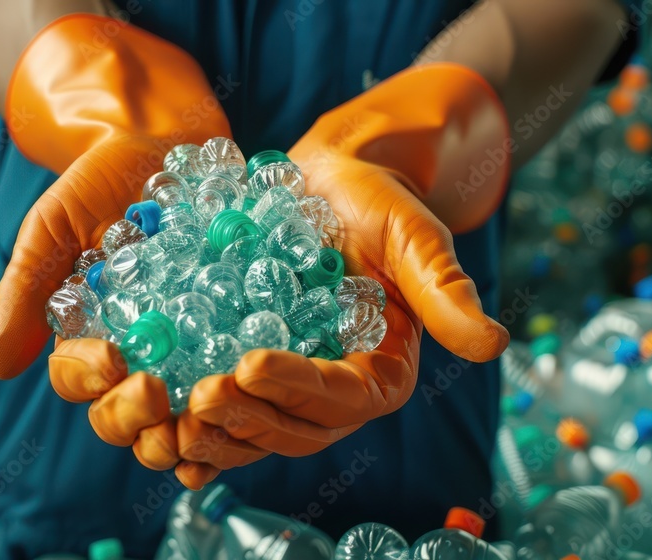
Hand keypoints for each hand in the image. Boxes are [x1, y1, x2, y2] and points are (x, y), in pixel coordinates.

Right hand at [0, 14, 229, 471]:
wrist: (160, 142)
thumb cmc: (96, 185)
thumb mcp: (53, 228)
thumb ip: (25, 290)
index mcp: (87, 340)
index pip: (78, 382)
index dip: (89, 382)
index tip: (109, 361)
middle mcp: (138, 355)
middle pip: (131, 412)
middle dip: (138, 415)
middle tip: (154, 393)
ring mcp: (191, 347)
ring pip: (187, 407)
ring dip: (194, 419)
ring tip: (206, 402)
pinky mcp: (239, 326)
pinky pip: (244, 367)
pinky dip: (247, 382)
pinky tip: (255, 379)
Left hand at [175, 63, 511, 489]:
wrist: (329, 188)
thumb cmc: (378, 205)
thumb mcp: (414, 236)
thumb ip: (444, 288)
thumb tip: (493, 342)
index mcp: (382, 370)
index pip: (345, 395)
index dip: (299, 387)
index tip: (250, 363)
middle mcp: (337, 392)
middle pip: (296, 427)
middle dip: (248, 417)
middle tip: (200, 395)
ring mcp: (292, 389)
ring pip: (257, 430)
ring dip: (216, 432)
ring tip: (169, 414)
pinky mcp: (253, 374)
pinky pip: (229, 410)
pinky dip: (199, 425)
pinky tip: (158, 423)